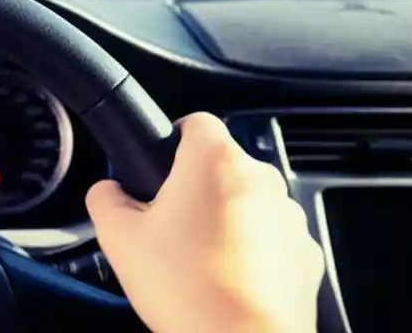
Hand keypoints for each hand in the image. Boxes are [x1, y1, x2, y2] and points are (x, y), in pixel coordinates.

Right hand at [86, 112, 323, 332]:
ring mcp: (289, 216)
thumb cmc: (188, 291)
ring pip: (246, 201)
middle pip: (219, 165)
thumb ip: (105, 197)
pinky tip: (225, 279)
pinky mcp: (306, 252)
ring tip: (197, 261)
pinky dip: (251, 250)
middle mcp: (260, 179)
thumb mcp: (118, 238)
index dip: (171, 141)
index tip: (159, 169)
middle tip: (167, 227)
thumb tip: (108, 190)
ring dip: (224, 219)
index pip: (194, 121)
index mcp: (214, 161)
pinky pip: (270, 237)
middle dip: (194, 188)